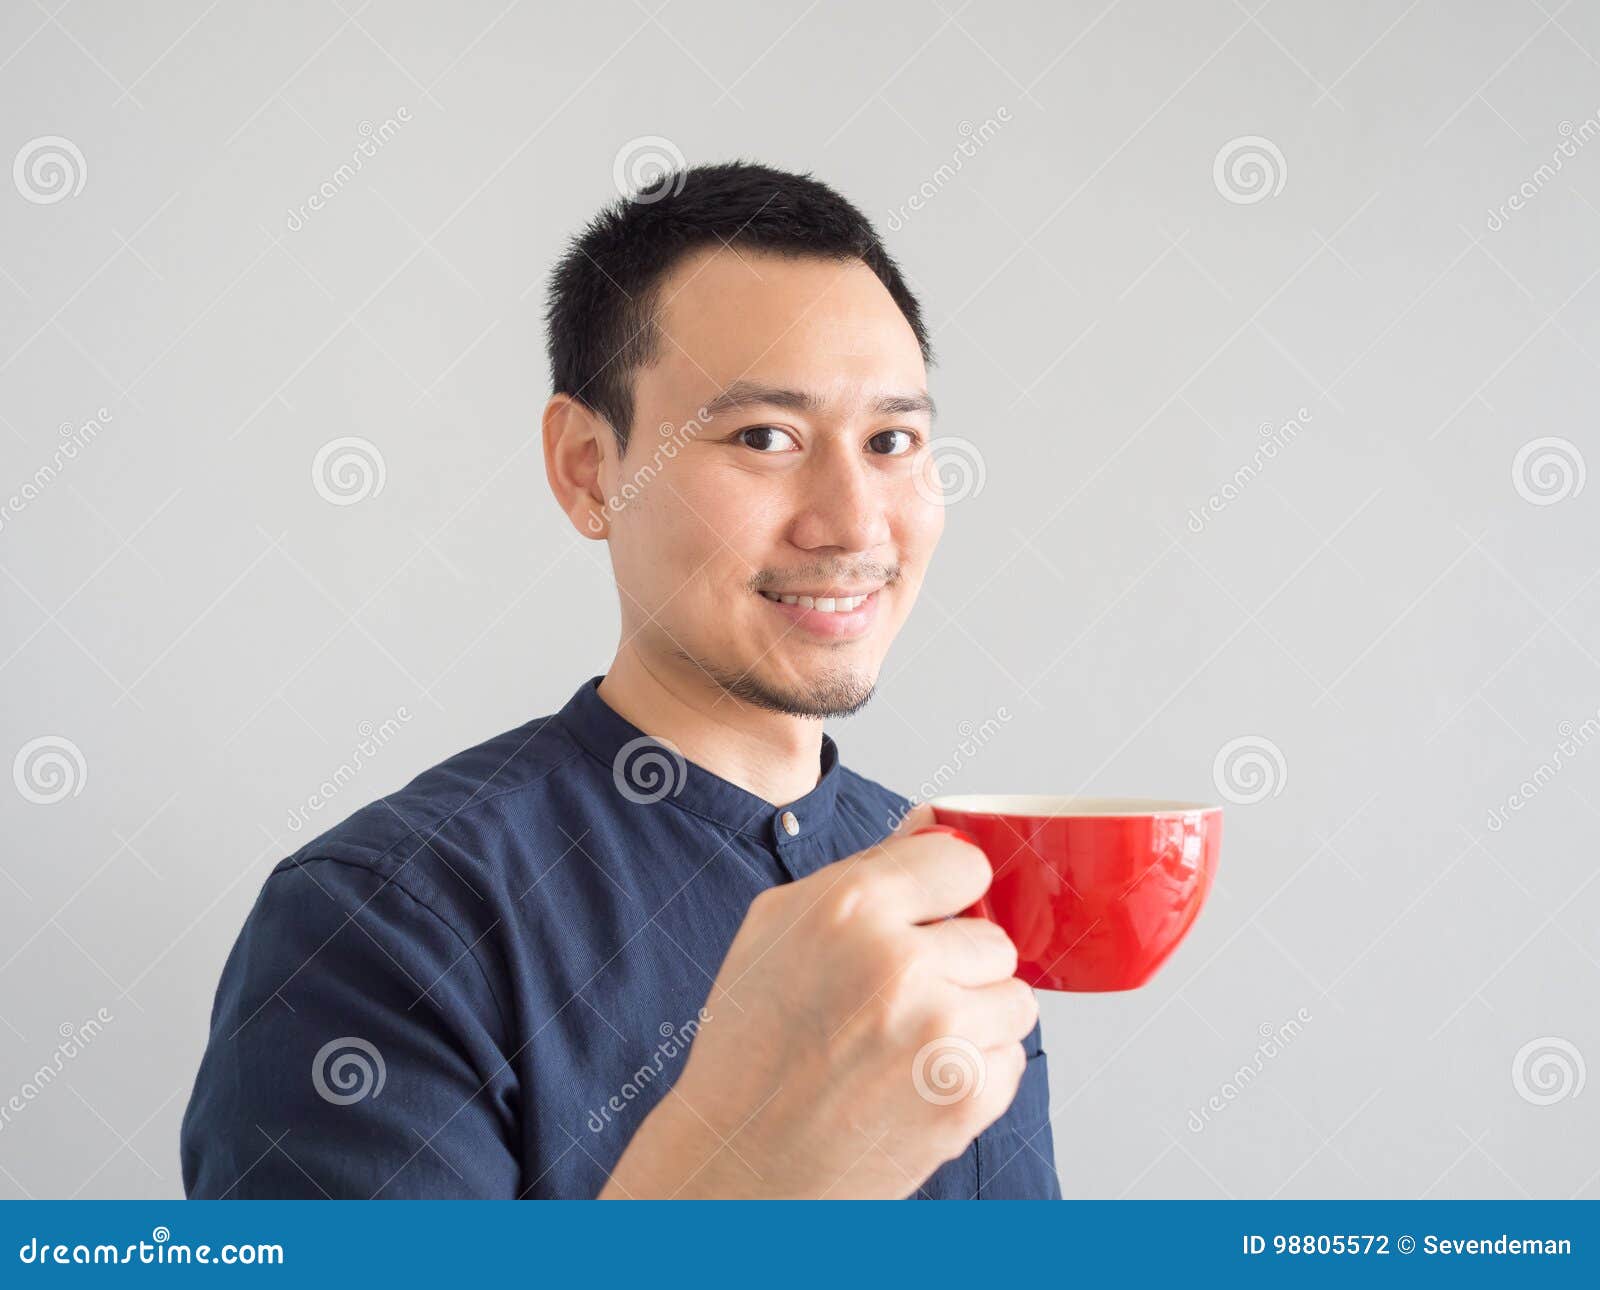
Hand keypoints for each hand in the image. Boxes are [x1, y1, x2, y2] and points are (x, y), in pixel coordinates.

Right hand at [599, 803, 1037, 1197]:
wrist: (741, 1164)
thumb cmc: (755, 1044)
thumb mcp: (781, 928)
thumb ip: (868, 870)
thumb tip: (937, 822)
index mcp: (848, 907)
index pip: (963, 861)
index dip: (949, 891)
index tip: (933, 913)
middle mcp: (898, 963)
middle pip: (993, 936)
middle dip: (959, 963)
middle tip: (899, 998)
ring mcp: (938, 1034)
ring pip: (1015, 997)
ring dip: (976, 1016)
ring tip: (911, 1042)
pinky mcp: (965, 1098)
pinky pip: (1013, 1058)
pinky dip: (976, 1070)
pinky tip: (917, 1081)